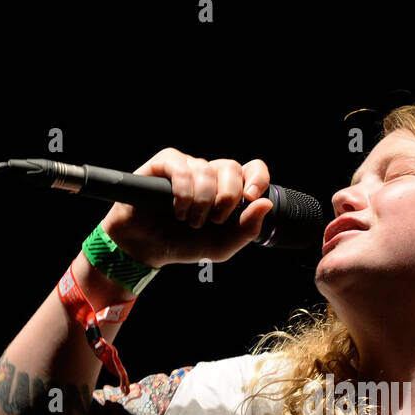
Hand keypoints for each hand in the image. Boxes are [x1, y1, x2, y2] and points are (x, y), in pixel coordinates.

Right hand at [98, 148, 272, 268]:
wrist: (148, 249)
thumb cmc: (184, 244)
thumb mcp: (222, 246)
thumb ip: (247, 229)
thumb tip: (265, 204)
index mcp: (227, 189)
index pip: (252, 169)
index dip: (257, 178)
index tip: (251, 197)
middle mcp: (209, 174)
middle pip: (231, 167)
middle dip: (226, 198)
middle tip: (213, 221)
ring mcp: (187, 167)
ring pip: (206, 171)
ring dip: (200, 203)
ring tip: (189, 221)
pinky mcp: (163, 165)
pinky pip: (181, 169)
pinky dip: (183, 193)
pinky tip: (178, 209)